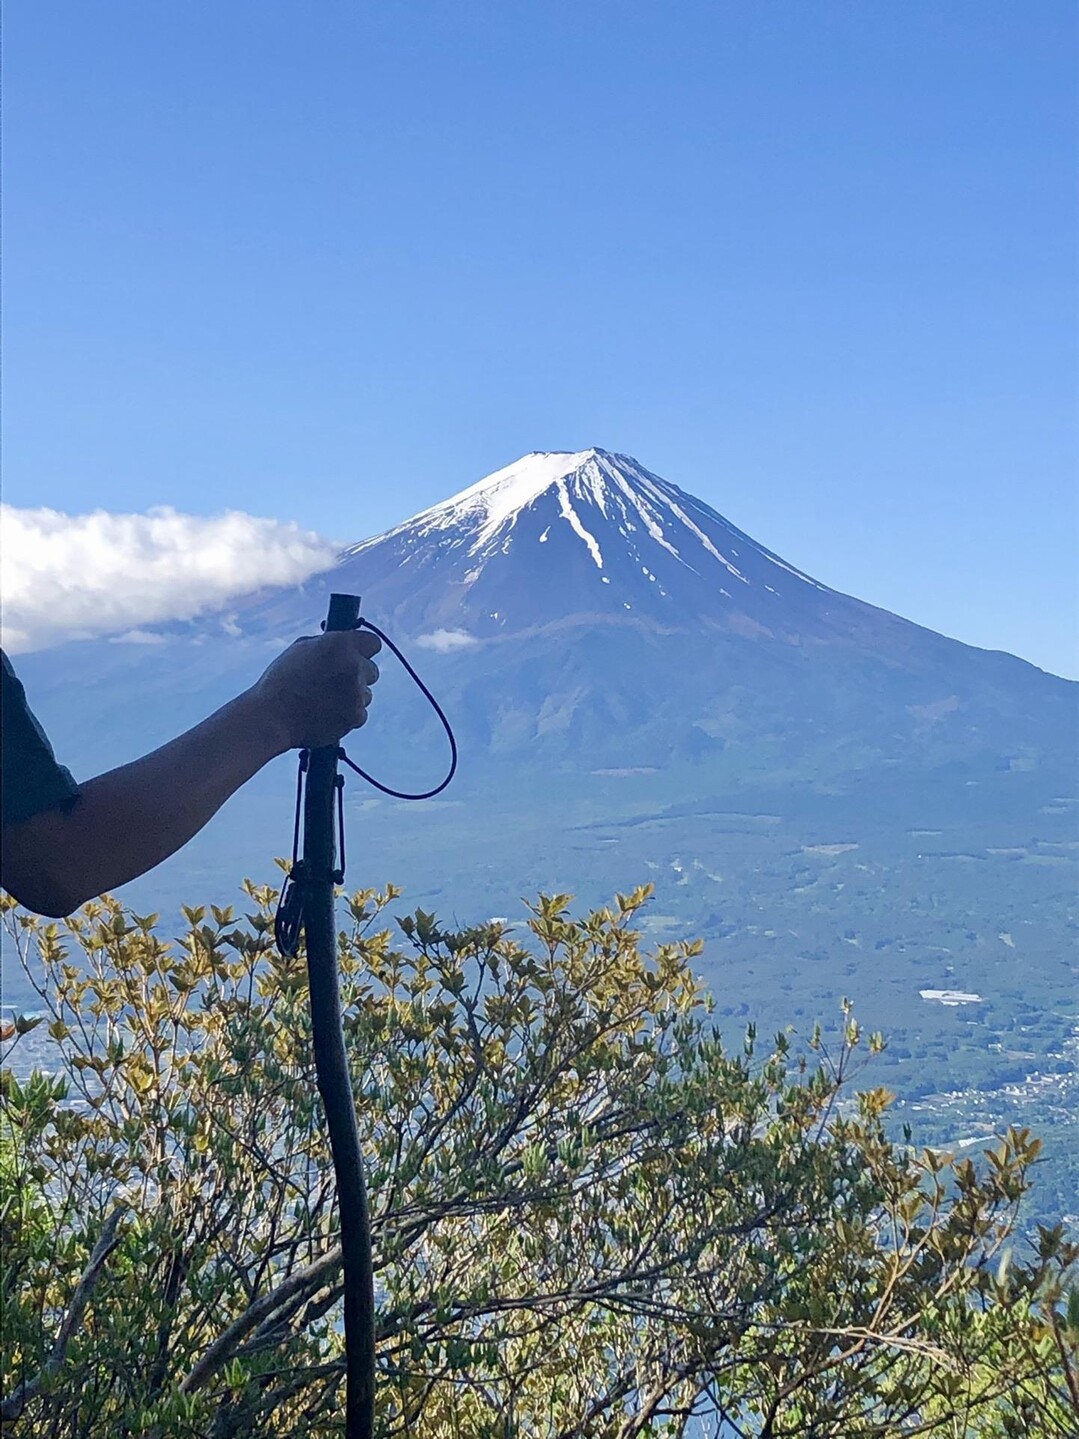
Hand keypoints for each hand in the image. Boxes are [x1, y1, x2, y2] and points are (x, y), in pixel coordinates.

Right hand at [249, 629, 381, 752]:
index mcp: (340, 644)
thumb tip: (344, 642)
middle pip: (372, 671)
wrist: (271, 717)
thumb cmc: (281, 681)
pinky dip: (347, 716)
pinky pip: (360, 714)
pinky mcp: (356, 716)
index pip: (373, 642)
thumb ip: (328, 644)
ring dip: (352, 697)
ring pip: (366, 694)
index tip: (357, 656)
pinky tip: (326, 714)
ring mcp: (357, 693)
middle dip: (358, 676)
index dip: (364, 650)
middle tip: (335, 682)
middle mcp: (353, 666)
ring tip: (324, 701)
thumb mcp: (301, 649)